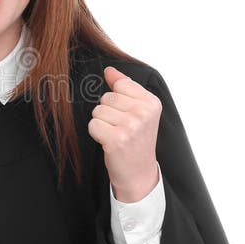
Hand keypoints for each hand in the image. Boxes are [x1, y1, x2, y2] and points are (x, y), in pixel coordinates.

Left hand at [87, 66, 160, 201]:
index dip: (117, 100)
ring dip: (102, 124)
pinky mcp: (117, 139)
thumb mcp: (138, 111)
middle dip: (107, 112)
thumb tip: (109, 70)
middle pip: (107, 97)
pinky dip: (97, 134)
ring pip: (98, 111)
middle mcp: (143, 112)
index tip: (127, 115)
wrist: (139, 173)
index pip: (120, 84)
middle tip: (121, 128)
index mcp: (152, 102)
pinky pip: (93, 125)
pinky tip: (109, 142)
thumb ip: (124, 87)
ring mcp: (131, 126)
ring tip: (116, 135)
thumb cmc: (136, 140)